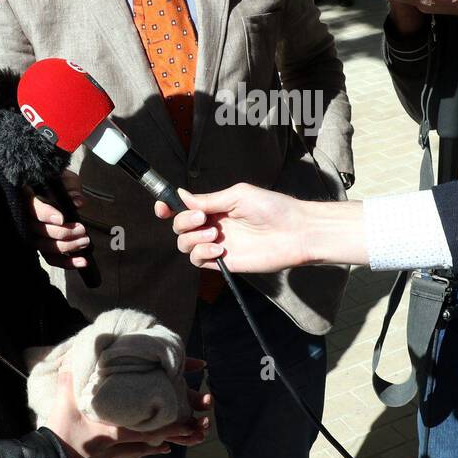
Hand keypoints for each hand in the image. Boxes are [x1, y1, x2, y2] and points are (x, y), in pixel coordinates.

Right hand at [27, 171, 92, 270]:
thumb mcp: (65, 178)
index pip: (32, 208)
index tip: (62, 218)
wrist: (54, 188)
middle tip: (82, 230)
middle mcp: (25, 217)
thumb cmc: (58, 182)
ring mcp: (32, 234)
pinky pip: (51, 259)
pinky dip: (67, 263)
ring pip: (44, 247)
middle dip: (62, 233)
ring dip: (67, 247)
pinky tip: (83, 262)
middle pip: (38, 231)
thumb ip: (70, 187)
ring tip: (85, 241)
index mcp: (27, 197)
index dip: (46, 214)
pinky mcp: (41, 246)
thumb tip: (78, 202)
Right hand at [42, 367, 211, 457]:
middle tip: (190, 434)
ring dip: (157, 446)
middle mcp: (117, 444)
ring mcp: (111, 456)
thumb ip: (70, 381)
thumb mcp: (64, 403)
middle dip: (170, 437)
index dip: (169, 427)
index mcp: (112, 430)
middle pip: (150, 441)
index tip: (188, 424)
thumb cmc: (59, 432)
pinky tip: (153, 451)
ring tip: (173, 444)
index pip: (147, 429)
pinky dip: (142, 453)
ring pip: (140, 451)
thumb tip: (74, 360)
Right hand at [156, 184, 310, 271]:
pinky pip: (198, 260)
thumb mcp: (238, 195)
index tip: (162, 207)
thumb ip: (208, 199)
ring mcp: (217, 244)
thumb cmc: (272, 208)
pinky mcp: (224, 262)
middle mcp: (213, 225)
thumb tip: (181, 195)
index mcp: (216, 207)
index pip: (184, 208)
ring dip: (192, 238)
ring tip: (214, 235)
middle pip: (179, 226)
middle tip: (202, 219)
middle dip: (183, 222)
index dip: (169, 208)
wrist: (294, 232)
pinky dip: (201, 253)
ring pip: (185, 245)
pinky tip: (218, 249)